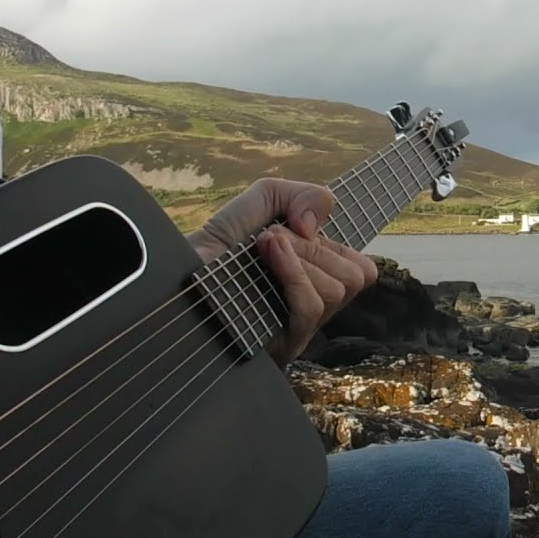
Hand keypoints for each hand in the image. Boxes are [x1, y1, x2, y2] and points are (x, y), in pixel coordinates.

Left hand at [185, 178, 378, 365]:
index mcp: (318, 277)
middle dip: (315, 246)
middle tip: (272, 237)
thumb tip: (315, 227)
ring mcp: (300, 327)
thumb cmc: (221, 242)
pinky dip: (294, 273)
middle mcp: (314, 304)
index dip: (338, 245)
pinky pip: (310, 307)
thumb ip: (303, 195)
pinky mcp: (282, 342)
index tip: (299, 230)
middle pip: (356, 276)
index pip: (362, 269)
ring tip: (262, 247)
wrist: (175, 271)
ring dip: (301, 258)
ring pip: (337, 290)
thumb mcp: (265, 199)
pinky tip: (269, 255)